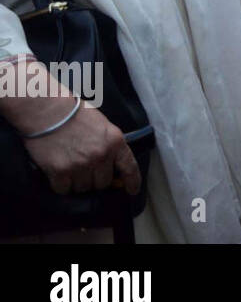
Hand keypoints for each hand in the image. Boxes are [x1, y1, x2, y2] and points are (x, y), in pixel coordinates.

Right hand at [23, 101, 141, 195]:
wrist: (48, 111)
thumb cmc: (74, 114)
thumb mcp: (102, 126)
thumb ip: (110, 145)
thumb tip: (113, 166)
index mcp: (115, 141)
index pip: (129, 167)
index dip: (132, 182)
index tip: (132, 190)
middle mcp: (101, 155)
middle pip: (103, 183)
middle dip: (96, 180)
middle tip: (86, 170)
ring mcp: (81, 165)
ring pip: (83, 188)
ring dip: (78, 183)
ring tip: (71, 168)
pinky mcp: (60, 171)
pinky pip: (64, 189)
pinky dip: (61, 185)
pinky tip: (59, 173)